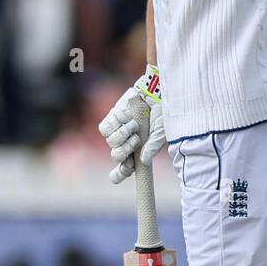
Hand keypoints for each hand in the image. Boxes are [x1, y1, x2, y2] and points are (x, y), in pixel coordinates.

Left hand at [97, 66, 164, 183]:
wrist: (154, 92)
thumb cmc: (161, 113)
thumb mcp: (161, 131)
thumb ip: (153, 146)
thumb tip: (144, 161)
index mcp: (138, 151)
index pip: (125, 168)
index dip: (120, 173)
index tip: (123, 172)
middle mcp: (126, 143)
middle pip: (116, 157)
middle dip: (125, 152)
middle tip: (136, 141)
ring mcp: (117, 132)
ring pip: (111, 143)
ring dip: (124, 135)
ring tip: (135, 125)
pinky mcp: (110, 120)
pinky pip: (105, 129)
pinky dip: (116, 126)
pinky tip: (125, 118)